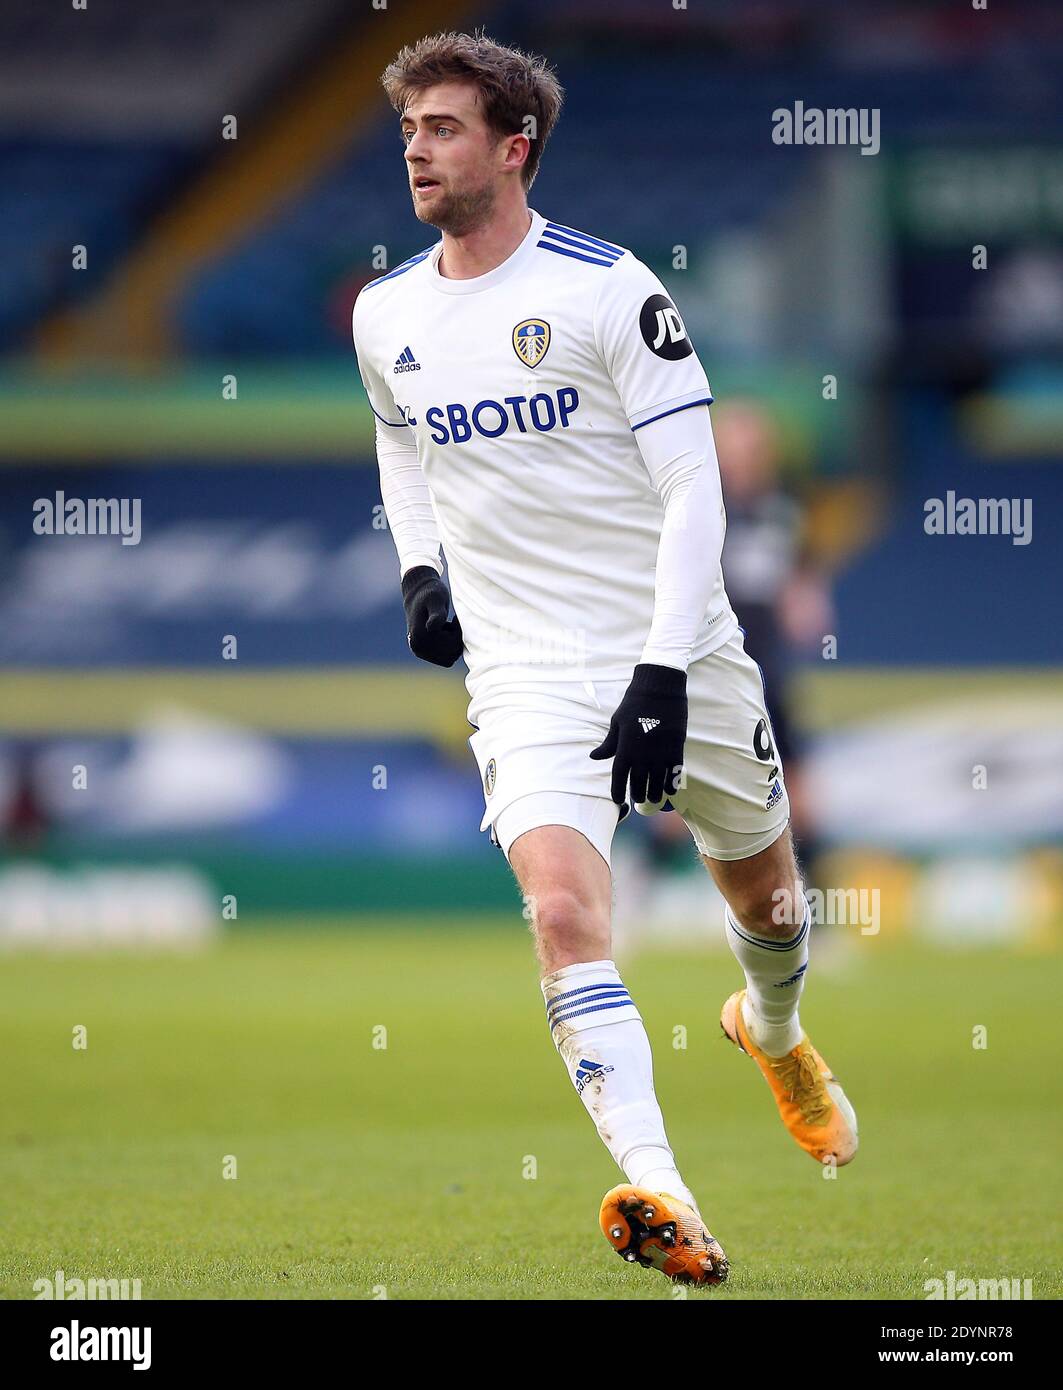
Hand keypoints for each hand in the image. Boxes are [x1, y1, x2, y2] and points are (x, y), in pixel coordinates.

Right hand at [400, 566, 463, 667]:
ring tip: (448, 627)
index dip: (458, 631)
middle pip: (452, 653)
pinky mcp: (424, 653)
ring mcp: (419, 652)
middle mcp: (417, 647)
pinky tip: (446, 633)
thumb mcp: (436, 599)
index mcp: (420, 636)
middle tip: (453, 621)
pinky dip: (451, 648)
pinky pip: (447, 659)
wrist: (418, 594)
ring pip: (450, 658)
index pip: (451, 644)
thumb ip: (437, 614)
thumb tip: (432, 628)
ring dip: (454, 643)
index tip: (454, 618)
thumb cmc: (430, 593)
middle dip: (457, 638)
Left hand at [589, 663, 687, 805]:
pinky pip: (674, 772)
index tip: (617, 800)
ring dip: (655, 793)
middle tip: (637, 799)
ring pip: (658, 781)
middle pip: (639, 782)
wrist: (660, 687)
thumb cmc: (634, 703)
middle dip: (637, 793)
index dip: (617, 790)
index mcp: (626, 747)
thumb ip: (609, 744)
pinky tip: (668, 790)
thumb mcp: (617, 722)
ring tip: (652, 799)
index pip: (620, 776)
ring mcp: (661, 751)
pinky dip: (671, 784)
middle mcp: (643, 753)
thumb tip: (594, 757)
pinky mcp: (677, 746)